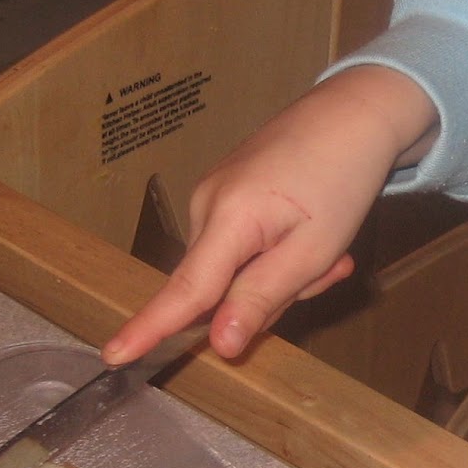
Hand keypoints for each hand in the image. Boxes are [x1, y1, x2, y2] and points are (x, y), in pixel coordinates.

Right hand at [104, 66, 437, 363]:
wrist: (355, 111)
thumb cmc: (342, 179)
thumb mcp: (313, 251)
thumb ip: (262, 297)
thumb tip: (218, 344)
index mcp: (228, 219)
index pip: (184, 290)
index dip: (150, 328)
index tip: (112, 356)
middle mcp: (206, 204)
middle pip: (220, 286)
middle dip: (272, 292)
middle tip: (329, 268)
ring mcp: (214, 192)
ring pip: (237, 267)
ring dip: (282, 270)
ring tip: (328, 244)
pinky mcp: (226, 187)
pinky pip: (244, 242)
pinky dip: (277, 248)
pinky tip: (312, 227)